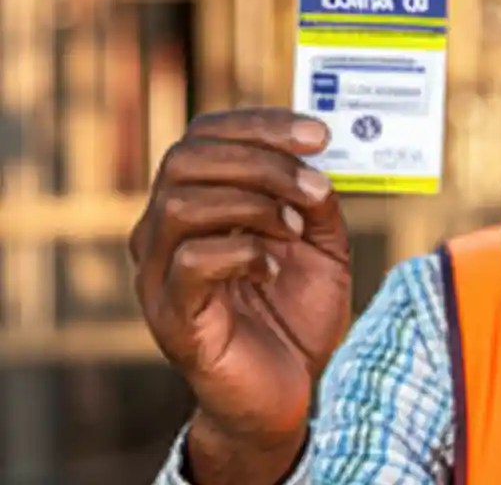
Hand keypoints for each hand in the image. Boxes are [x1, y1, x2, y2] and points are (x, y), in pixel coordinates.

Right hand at [130, 108, 350, 478]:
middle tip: (314, 186)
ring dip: (252, 205)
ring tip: (294, 231)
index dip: (259, 124)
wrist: (286, 394)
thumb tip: (319, 161)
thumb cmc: (296, 315)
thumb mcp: (323, 247)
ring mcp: (159, 274)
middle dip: (261, 161)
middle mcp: (164, 230)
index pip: (205, 136)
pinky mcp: (171, 317)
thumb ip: (317, 203)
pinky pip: (189, 262)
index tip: (319, 134)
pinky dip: (241, 253)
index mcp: (199, 202)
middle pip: (186, 159)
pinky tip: (273, 268)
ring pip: (180, 204)